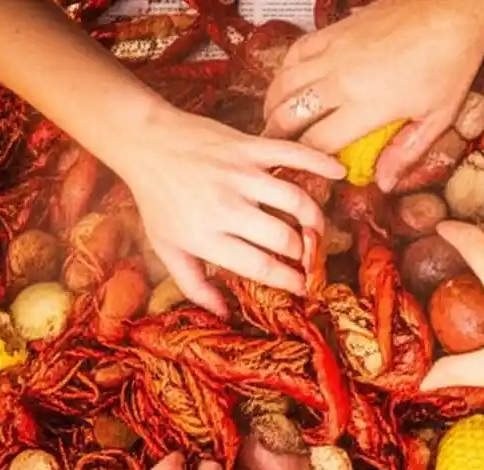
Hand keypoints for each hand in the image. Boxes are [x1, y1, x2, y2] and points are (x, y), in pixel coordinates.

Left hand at [107, 105, 344, 315]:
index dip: (289, 280)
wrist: (145, 141)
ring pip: (295, 201)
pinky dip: (320, 163)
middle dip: (306, 255)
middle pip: (284, 238)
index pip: (260, 266)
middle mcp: (225, 207)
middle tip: (312, 259)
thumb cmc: (157, 199)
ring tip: (317, 230)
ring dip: (315, 219)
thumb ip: (195, 285)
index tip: (303, 287)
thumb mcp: (167, 248)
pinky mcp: (248, 146)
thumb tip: (224, 314)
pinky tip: (338, 173)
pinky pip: (292, 154)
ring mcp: (239, 174)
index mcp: (205, 237)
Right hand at [263, 0, 483, 190]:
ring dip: (272, 107)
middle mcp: (340, 79)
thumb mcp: (437, 117)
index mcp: (367, 106)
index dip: (303, 163)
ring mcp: (332, 52)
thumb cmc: (450, 61)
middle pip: (289, 115)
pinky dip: (283, 74)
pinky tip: (286, 86)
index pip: (316, 143)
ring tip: (271, 123)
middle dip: (276, 137)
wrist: (450, 10)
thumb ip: (405, 153)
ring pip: (283, 84)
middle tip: (274, 152)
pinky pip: (294, 55)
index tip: (301, 172)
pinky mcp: (332, 32)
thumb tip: (383, 184)